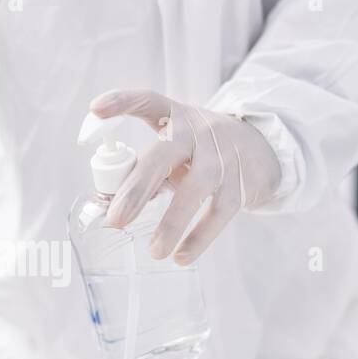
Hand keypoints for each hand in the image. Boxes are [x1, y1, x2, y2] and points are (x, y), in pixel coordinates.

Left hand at [89, 88, 281, 263]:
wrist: (262, 150)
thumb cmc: (201, 150)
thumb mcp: (176, 146)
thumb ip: (146, 170)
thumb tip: (116, 209)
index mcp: (175, 118)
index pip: (148, 101)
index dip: (122, 102)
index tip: (95, 109)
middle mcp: (197, 133)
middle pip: (163, 155)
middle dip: (137, 188)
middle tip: (116, 218)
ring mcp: (221, 158)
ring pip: (194, 189)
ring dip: (172, 223)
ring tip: (154, 251)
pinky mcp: (239, 185)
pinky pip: (217, 214)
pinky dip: (199, 238)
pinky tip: (181, 257)